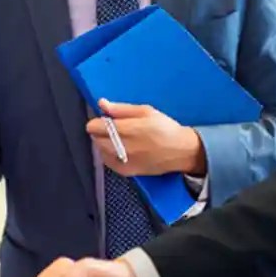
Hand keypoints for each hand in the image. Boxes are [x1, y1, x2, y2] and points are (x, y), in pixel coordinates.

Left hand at [86, 99, 206, 176]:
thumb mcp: (145, 111)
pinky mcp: (126, 172)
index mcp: (126, 129)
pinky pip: (107, 162)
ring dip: (104, 143)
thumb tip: (102, 104)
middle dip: (101, 131)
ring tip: (120, 139)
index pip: (95, 126)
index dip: (99, 120)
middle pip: (95, 138)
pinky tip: (121, 150)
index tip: (108, 119)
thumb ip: (121, 109)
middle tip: (116, 128)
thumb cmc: (164, 127)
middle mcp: (122, 147)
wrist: (180, 151)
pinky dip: (109, 155)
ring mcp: (123, 162)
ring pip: (100, 150)